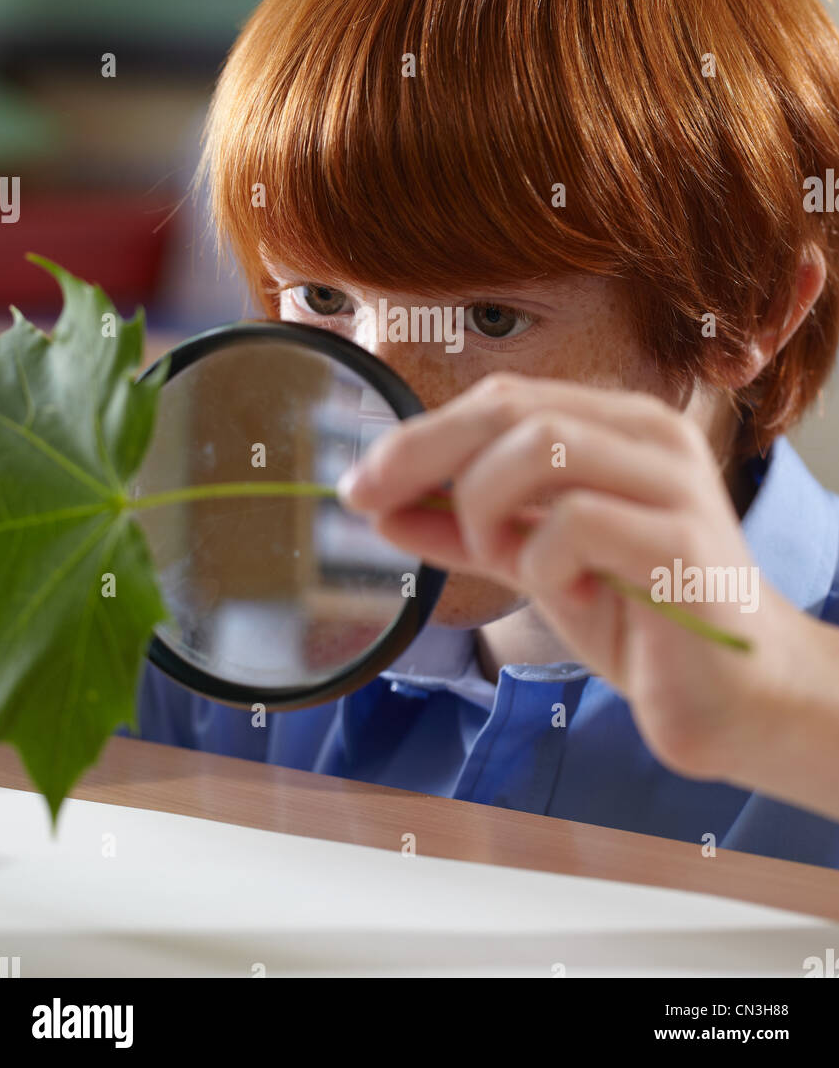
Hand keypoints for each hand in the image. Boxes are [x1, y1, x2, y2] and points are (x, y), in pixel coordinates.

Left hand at [337, 372, 801, 786]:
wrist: (732, 695)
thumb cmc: (638, 616)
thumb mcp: (533, 562)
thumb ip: (467, 531)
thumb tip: (383, 509)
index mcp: (619, 425)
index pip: (503, 397)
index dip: (421, 433)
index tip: (361, 481)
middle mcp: (650, 436)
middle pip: (509, 408)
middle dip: (422, 453)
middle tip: (370, 500)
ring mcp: (672, 483)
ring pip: (537, 449)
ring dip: (489, 511)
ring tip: (512, 563)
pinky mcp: (679, 542)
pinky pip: (571, 525)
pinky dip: (541, 565)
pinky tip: (573, 597)